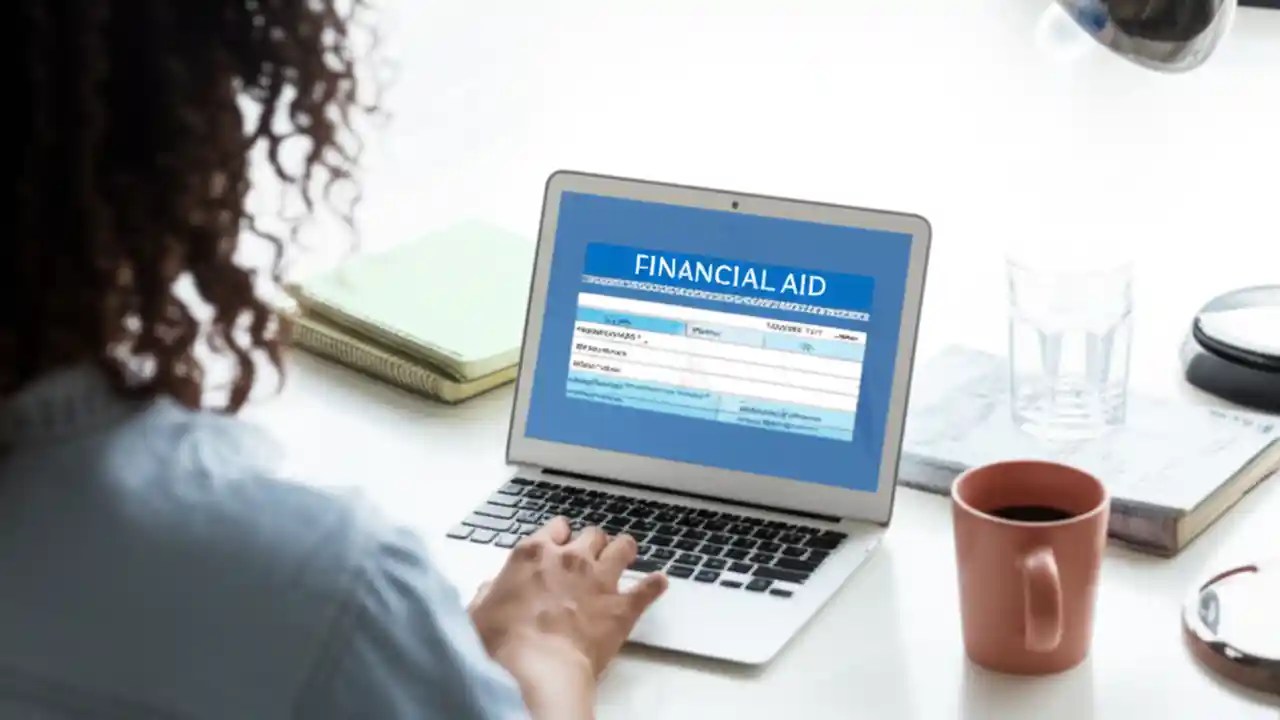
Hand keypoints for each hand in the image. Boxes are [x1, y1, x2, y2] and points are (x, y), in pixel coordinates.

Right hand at [468, 517, 667, 717]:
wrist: (536, 668)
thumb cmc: (502, 643)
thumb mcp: (478, 613)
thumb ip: (489, 594)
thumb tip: (490, 590)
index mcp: (533, 555)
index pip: (555, 528)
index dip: (560, 536)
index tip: (562, 542)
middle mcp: (569, 559)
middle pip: (592, 535)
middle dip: (593, 543)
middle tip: (592, 556)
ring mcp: (599, 580)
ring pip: (622, 548)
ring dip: (624, 550)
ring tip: (627, 554)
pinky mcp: (621, 607)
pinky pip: (647, 588)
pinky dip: (654, 586)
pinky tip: (659, 583)